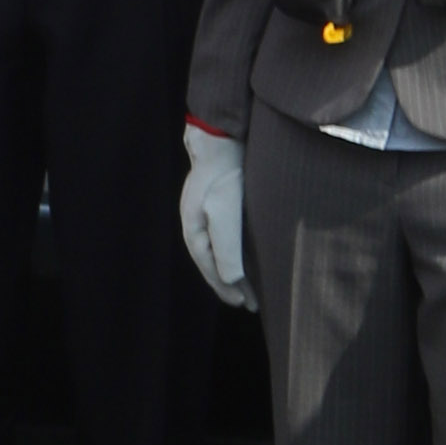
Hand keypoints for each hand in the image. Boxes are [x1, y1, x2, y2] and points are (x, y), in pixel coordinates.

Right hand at [180, 121, 256, 309]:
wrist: (223, 139)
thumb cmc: (224, 178)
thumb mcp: (225, 215)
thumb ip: (227, 249)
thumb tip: (232, 280)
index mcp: (193, 231)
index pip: (210, 269)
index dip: (227, 289)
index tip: (245, 305)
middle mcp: (196, 225)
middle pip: (213, 263)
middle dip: (231, 285)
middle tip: (251, 303)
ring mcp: (205, 214)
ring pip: (220, 251)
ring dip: (235, 271)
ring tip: (252, 287)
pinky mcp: (217, 204)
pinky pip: (226, 238)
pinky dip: (238, 253)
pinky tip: (250, 258)